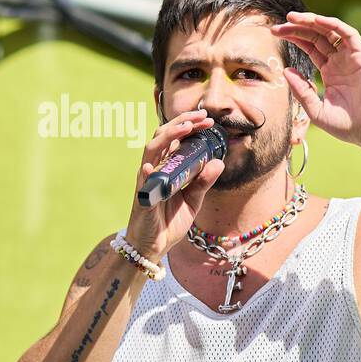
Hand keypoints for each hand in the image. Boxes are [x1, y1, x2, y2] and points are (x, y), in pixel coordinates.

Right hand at [124, 109, 224, 259]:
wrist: (154, 245)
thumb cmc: (170, 220)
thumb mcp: (193, 200)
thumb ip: (203, 181)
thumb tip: (218, 162)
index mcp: (167, 167)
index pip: (175, 139)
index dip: (189, 125)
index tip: (207, 119)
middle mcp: (155, 169)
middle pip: (162, 137)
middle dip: (182, 122)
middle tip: (202, 116)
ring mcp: (147, 181)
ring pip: (151, 151)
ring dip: (167, 137)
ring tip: (185, 127)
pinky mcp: (142, 197)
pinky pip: (142, 183)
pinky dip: (147, 173)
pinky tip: (151, 167)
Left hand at [270, 12, 360, 149]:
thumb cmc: (347, 125)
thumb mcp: (316, 110)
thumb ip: (301, 91)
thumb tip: (286, 70)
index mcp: (330, 72)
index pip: (310, 47)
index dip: (293, 38)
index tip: (275, 34)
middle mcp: (340, 62)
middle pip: (316, 36)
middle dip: (297, 28)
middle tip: (277, 27)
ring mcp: (351, 57)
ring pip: (330, 31)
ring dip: (312, 21)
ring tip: (292, 18)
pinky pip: (348, 33)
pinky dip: (333, 24)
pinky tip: (316, 20)